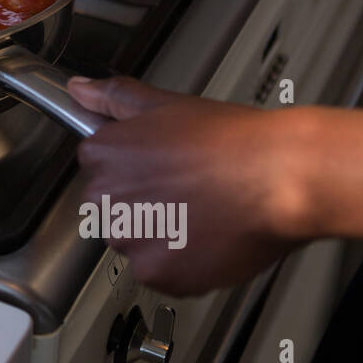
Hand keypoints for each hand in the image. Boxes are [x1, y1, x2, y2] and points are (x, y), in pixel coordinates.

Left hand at [67, 76, 313, 295]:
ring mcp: (131, 239)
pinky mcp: (158, 273)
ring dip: (161, 234)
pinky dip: (181, 263)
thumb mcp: (167, 105)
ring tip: (202, 213)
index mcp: (104, 155)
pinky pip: (159, 273)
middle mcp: (107, 199)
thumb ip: (115, 98)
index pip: (98, 166)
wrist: (282, 176)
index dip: (134, 167)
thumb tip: (80, 89)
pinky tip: (208, 238)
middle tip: (186, 190)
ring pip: (135, 242)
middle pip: (112, 207)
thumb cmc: (234, 142)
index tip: (159, 168)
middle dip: (142, 202)